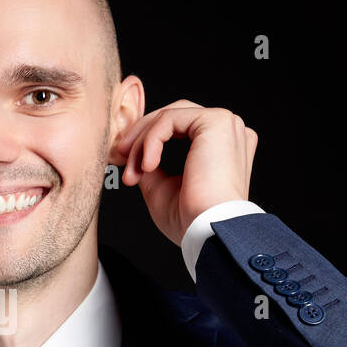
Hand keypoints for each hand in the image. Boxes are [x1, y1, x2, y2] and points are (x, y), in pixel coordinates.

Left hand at [109, 100, 257, 245]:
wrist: (208, 229)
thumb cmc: (191, 219)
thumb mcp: (162, 189)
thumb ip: (151, 167)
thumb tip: (134, 156)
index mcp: (221, 146)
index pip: (178, 127)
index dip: (146, 140)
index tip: (125, 162)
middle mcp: (227, 131)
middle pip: (171, 117)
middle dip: (139, 137)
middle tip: (119, 156)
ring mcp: (224, 123)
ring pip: (167, 117)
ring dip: (141, 142)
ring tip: (132, 171)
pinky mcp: (216, 121)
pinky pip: (169, 120)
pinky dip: (150, 141)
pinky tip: (147, 166)